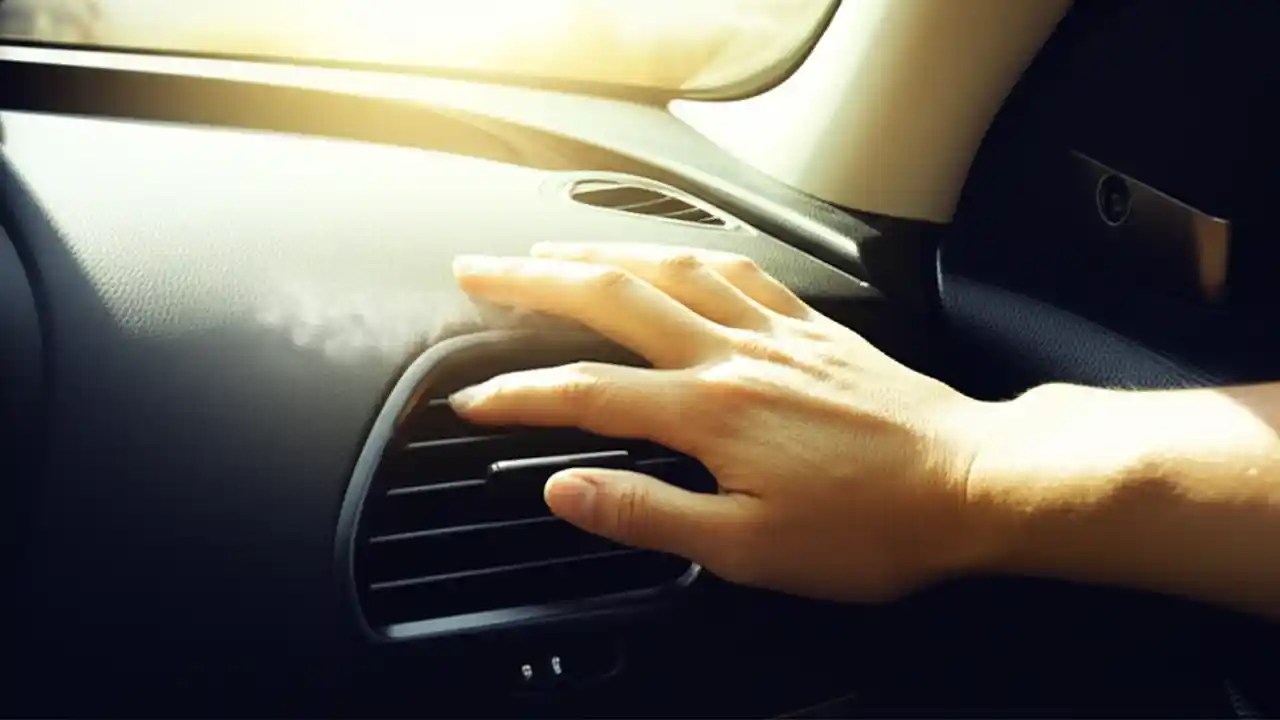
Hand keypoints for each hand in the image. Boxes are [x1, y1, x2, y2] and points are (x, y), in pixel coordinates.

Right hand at [449, 243, 1005, 601]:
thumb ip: (648, 513)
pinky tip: (675, 255)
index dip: (518, 394)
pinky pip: (739, 269)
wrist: (972, 484)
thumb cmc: (870, 526)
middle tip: (477, 270)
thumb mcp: (748, 547)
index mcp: (710, 411)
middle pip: (612, 298)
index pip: (586, 393)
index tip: (472, 398)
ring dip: (601, 252)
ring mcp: (774, 332)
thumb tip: (566, 491)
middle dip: (532, 281)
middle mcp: (734, 354)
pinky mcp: (812, 327)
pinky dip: (690, 254)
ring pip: (670, 270)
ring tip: (551, 248)